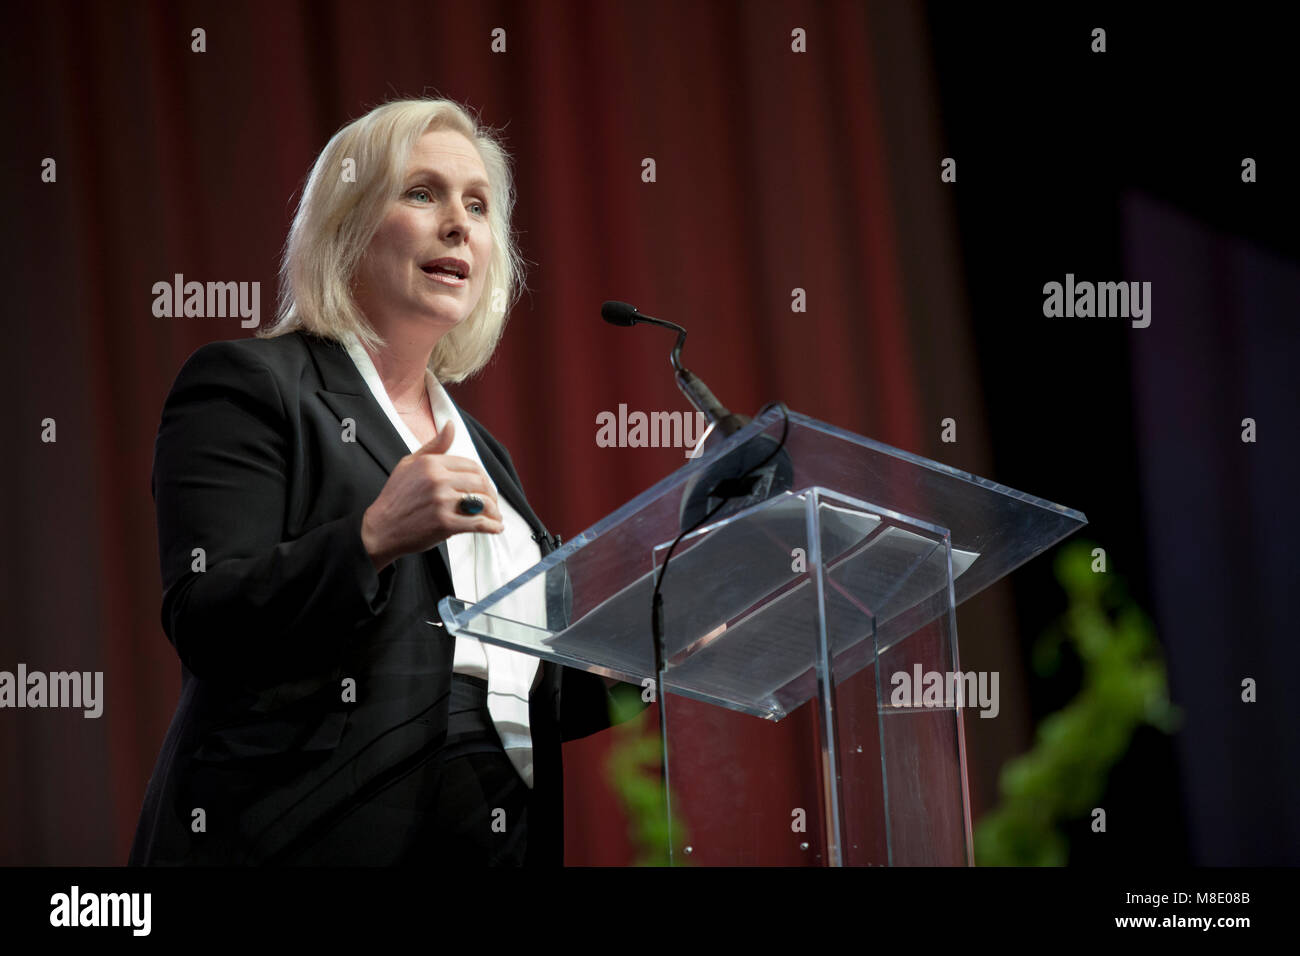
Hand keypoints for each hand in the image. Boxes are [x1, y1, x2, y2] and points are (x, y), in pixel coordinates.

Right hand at [360, 420, 503, 570]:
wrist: (380, 529)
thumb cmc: (395, 497)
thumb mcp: (409, 464)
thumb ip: (434, 446)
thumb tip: (451, 425)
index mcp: (431, 463)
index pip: (471, 465)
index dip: (482, 477)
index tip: (484, 487)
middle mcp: (438, 479)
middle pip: (480, 482)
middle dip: (491, 494)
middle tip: (492, 503)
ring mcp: (442, 502)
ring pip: (482, 502)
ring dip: (494, 511)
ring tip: (495, 517)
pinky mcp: (445, 524)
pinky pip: (478, 523)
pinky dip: (491, 526)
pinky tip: (495, 528)